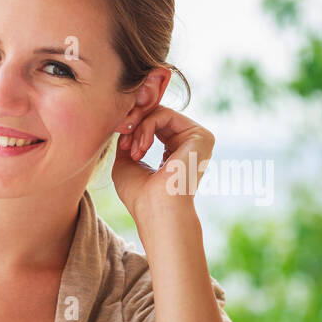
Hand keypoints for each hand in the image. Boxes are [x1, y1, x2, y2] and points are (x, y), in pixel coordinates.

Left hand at [112, 104, 213, 225]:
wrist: (155, 208)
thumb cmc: (139, 194)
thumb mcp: (126, 163)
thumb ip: (129, 141)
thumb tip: (127, 124)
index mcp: (176, 152)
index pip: (153, 125)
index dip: (133, 128)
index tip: (121, 145)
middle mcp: (189, 144)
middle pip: (156, 115)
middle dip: (134, 124)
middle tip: (124, 142)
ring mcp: (197, 139)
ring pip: (159, 112)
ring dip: (138, 128)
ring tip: (133, 151)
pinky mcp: (200, 135)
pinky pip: (165, 115)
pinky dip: (146, 127)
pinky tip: (141, 148)